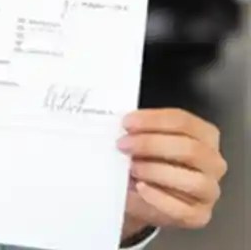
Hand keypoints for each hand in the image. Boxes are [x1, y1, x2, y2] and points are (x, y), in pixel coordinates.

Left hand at [116, 108, 227, 240]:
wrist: (141, 195)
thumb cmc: (146, 159)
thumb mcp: (143, 141)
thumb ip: (139, 132)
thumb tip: (124, 128)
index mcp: (205, 135)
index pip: (184, 122)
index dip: (153, 120)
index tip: (126, 123)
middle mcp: (213, 162)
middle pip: (190, 149)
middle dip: (152, 144)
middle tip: (123, 145)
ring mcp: (209, 191)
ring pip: (193, 180)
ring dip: (157, 171)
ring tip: (132, 168)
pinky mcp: (199, 215)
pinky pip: (183, 210)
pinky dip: (159, 198)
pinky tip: (140, 188)